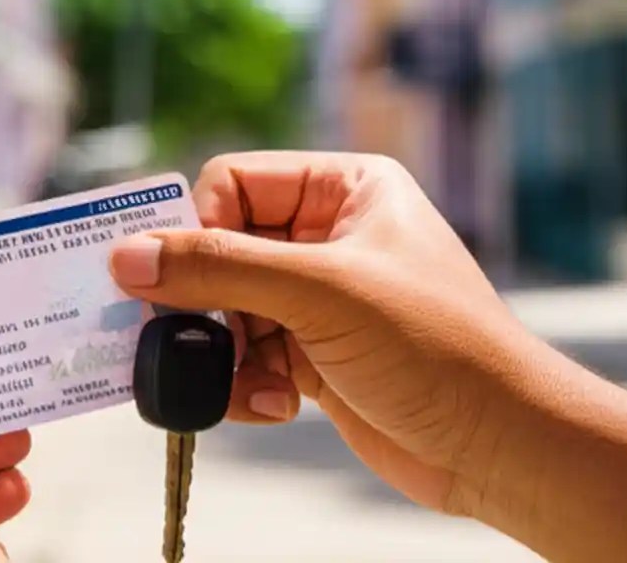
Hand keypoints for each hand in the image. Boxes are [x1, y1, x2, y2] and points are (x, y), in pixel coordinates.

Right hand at [108, 151, 534, 512]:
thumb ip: (219, 269)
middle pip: (219, 247)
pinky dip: (246, 383)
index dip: (199, 227)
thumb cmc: (435, 347)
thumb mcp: (321, 292)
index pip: (231, 181)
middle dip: (207, 301)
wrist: (500, 446)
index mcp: (344, 188)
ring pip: (224, 308)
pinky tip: (275, 405)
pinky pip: (245, 356)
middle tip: (197, 339)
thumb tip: (126, 257)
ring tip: (256, 381)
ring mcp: (318, 298)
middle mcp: (328, 235)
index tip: (176, 279)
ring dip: (227, 353)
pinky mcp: (312, 354)